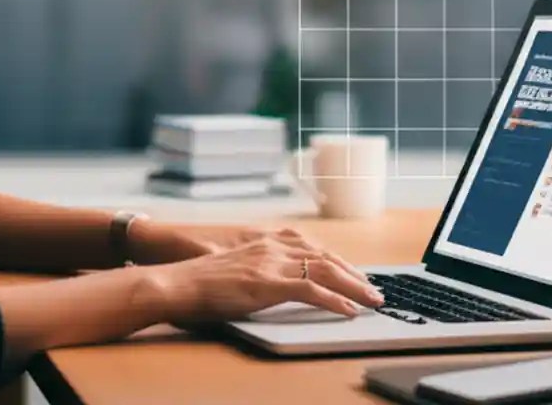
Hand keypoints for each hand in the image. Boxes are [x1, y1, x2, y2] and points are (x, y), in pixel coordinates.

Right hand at [148, 237, 385, 325]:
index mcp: (265, 241)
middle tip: (374, 290)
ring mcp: (270, 263)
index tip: (356, 275)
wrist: (177, 280)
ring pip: (324, 270)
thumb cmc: (199, 280)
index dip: (339, 262)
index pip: (313, 248)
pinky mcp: (266, 283)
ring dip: (353, 286)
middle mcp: (272, 246)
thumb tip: (278, 284)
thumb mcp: (236, 268)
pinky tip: (349, 310)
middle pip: (325, 256)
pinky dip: (334, 300)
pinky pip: (310, 289)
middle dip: (354, 274)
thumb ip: (259, 269)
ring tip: (372, 300)